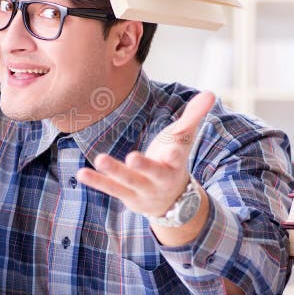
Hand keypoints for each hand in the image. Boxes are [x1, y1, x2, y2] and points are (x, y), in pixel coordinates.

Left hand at [76, 91, 214, 220]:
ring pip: (128, 181)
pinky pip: (111, 188)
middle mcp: (159, 180)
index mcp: (175, 164)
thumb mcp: (184, 139)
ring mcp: (142, 190)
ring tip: (100, 159)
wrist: (173, 201)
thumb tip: (211, 93)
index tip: (173, 149)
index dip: (175, 153)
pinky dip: (97, 181)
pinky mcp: (127, 196)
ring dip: (114, 171)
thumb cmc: (174, 161)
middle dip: (143, 166)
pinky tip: (82, 173)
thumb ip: (194, 116)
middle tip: (131, 157)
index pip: (177, 158)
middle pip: (152, 173)